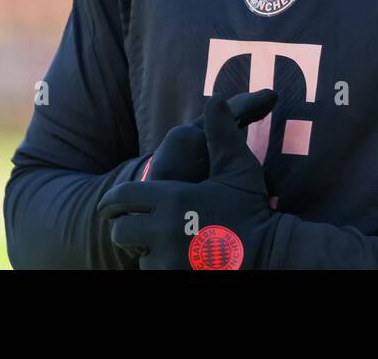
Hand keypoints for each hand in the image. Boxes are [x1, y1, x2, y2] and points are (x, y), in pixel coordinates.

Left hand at [97, 93, 279, 269]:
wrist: (270, 255)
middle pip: (121, 232)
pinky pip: (153, 271)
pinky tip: (175, 258)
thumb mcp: (238, 167)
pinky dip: (159, 265)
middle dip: (126, 228)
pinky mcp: (173, 278)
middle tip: (134, 225)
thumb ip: (221, 133)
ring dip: (144, 249)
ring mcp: (167, 261)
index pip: (123, 199)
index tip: (107, 205)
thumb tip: (214, 99)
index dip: (112, 201)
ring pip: (137, 255)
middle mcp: (163, 232)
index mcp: (172, 200)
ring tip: (160, 243)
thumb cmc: (252, 209)